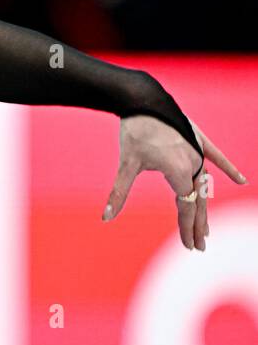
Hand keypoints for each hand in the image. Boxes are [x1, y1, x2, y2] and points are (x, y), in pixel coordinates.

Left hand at [103, 114, 245, 249]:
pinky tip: (240, 180)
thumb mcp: (126, 164)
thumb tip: (105, 218)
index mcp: (179, 171)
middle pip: (198, 200)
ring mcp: (197, 151)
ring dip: (205, 205)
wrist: (142, 98)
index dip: (186, 227)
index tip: (189, 245)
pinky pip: (216, 157)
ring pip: (205, 184)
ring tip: (205, 226)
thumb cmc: (133, 131)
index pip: (186, 206)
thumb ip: (119, 193)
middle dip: (198, 225)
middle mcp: (193, 163)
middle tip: (199, 246)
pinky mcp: (197, 139)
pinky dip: (228, 169)